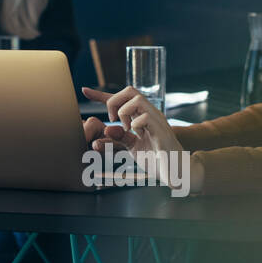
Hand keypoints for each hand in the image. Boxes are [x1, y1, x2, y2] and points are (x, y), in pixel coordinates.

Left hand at [82, 86, 202, 192]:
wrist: (176, 172)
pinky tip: (137, 135)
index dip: (102, 95)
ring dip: (125, 112)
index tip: (85, 91)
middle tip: (112, 120)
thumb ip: (120, 139)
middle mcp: (150, 114)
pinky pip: (146, 117)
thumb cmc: (157, 159)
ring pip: (137, 99)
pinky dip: (135, 124)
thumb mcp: (133, 148)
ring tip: (126, 129)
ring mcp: (157, 121)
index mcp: (142, 116)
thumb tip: (105, 130)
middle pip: (130, 90)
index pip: (122, 99)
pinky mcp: (161, 131)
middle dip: (114, 101)